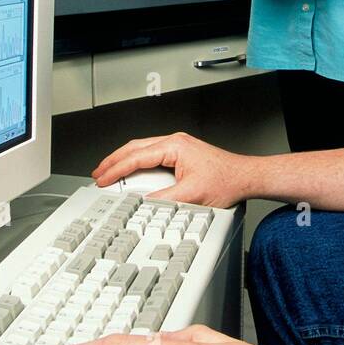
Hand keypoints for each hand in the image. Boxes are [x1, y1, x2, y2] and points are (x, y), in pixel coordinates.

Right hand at [92, 131, 250, 206]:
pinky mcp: (181, 153)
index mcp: (174, 146)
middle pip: (135, 148)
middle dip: (114, 160)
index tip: (102, 179)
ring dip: (125, 161)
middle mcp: (175, 142)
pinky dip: (138, 163)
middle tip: (98, 173)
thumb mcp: (192, 195)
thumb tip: (143, 203)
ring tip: (110, 173)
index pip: (136, 157)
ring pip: (142, 149)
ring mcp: (178, 146)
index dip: (116, 170)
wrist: (245, 177)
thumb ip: (164, 199)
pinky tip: (132, 173)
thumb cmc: (226, 181)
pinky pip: (152, 155)